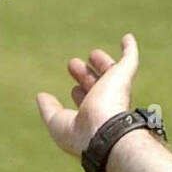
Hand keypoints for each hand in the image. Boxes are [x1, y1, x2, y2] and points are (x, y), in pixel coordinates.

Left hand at [36, 33, 139, 156]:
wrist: (104, 132)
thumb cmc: (81, 133)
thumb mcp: (57, 123)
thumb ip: (49, 109)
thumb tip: (41, 96)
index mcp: (93, 119)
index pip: (89, 103)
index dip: (81, 95)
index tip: (74, 90)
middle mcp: (107, 105)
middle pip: (98, 86)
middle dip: (86, 76)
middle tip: (72, 65)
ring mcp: (117, 90)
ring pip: (112, 73)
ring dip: (103, 63)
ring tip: (93, 54)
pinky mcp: (124, 77)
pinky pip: (130, 60)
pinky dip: (129, 49)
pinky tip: (127, 38)